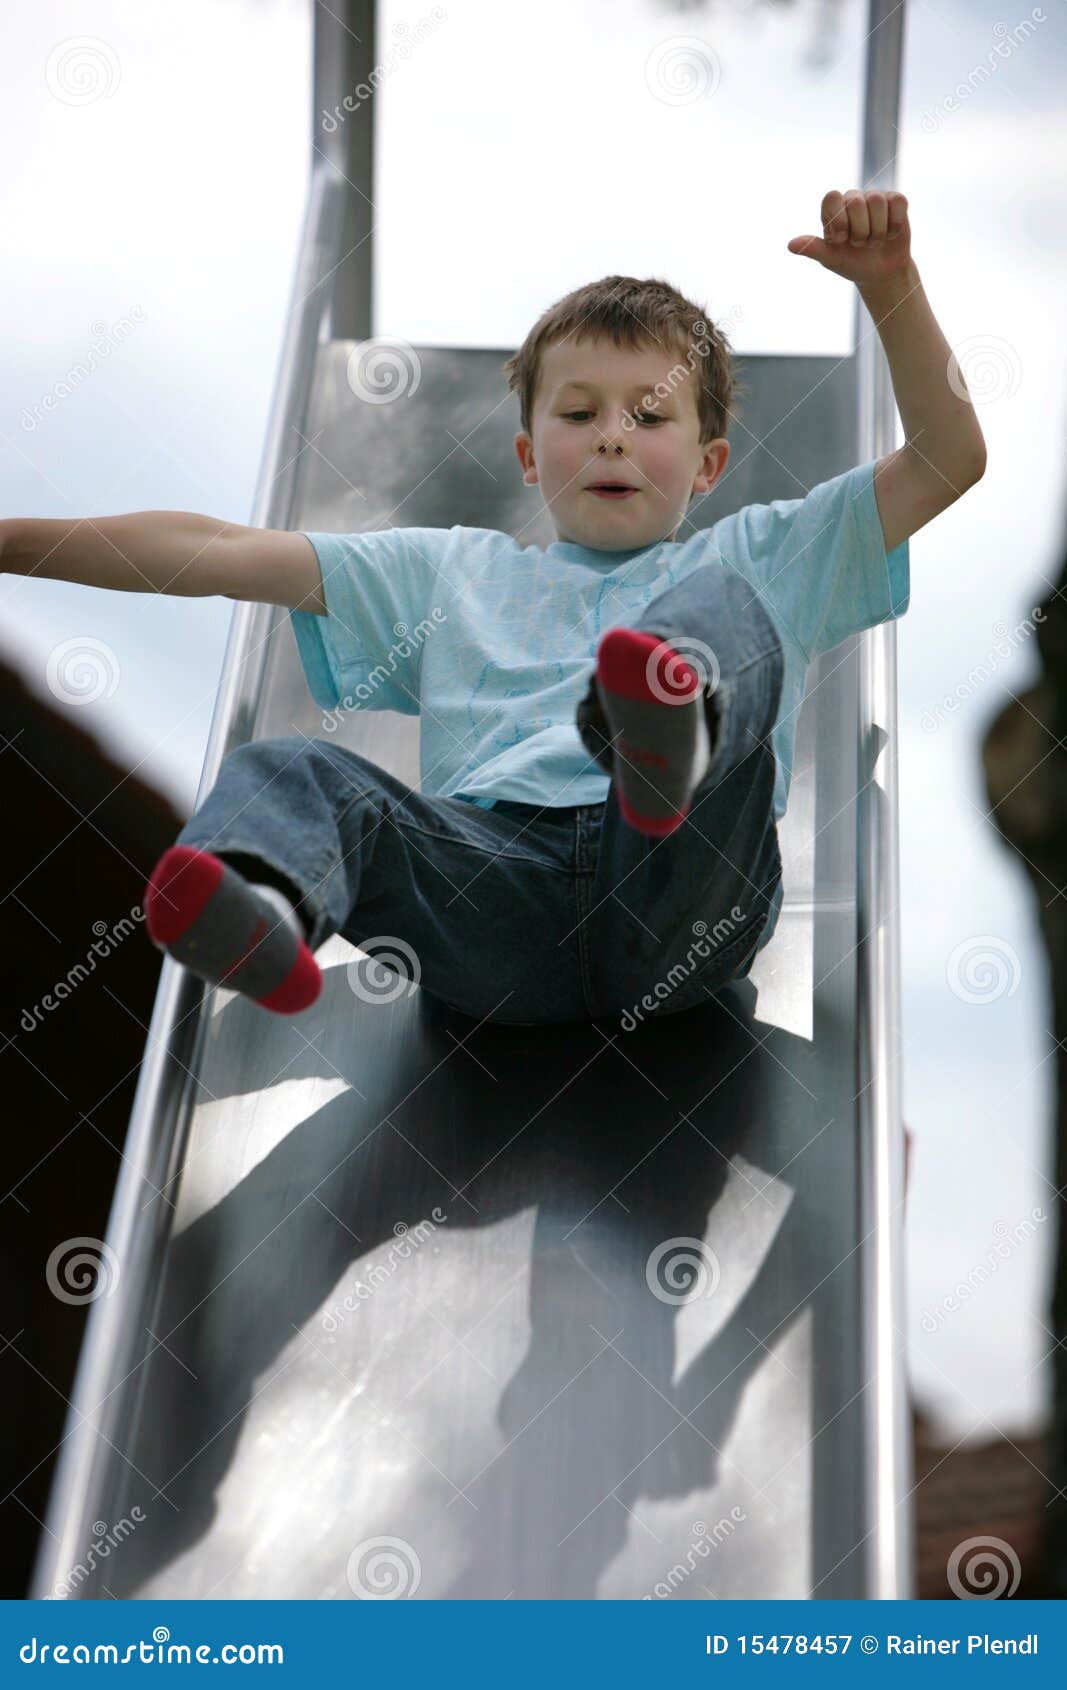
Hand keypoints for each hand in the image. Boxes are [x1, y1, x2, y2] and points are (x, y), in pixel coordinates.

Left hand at [787, 189, 911, 288]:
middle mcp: (852, 199)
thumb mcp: (831, 259)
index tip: (841, 239)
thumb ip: (813, 249)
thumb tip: (790, 245)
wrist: (880, 273)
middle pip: (856, 201)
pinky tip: (890, 234)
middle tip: (860, 244)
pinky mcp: (896, 200)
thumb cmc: (852, 263)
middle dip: (860, 231)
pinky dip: (894, 225)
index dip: (839, 221)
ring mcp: (874, 197)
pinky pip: (897, 203)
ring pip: (877, 202)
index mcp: (833, 209)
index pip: (831, 197)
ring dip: (877, 231)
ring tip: (874, 241)